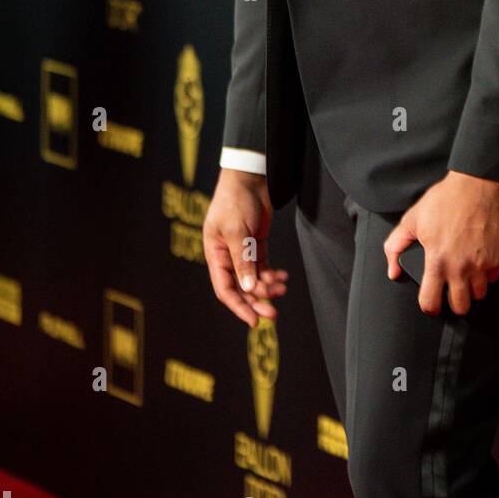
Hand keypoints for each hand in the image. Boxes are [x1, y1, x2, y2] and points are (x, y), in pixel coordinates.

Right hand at [203, 168, 287, 327]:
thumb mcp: (237, 230)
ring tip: (282, 288)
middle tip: (273, 314)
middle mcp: (228, 256)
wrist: (250, 176)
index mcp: (215, 254)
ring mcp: (243, 251)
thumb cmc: (235, 200)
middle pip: (241, 288)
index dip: (238, 306)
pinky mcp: (256, 243)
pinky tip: (283, 278)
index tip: (254, 321)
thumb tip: (248, 288)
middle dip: (256, 301)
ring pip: (254, 279)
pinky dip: (272, 275)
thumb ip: (243, 260)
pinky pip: (263, 266)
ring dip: (267, 287)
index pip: (225, 289)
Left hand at [383, 170, 498, 315]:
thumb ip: (395, 247)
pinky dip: (487, 275)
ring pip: (479, 295)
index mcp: (437, 261)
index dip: (429, 306)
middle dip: (454, 303)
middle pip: (461, 307)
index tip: (430, 302)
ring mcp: (482, 264)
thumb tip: (393, 271)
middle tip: (451, 291)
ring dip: (472, 289)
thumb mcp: (412, 219)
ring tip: (466, 276)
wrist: (475, 185)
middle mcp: (460, 267)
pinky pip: (493, 278)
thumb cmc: (444, 200)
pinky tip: (479, 263)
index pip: (431, 302)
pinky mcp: (498, 257)